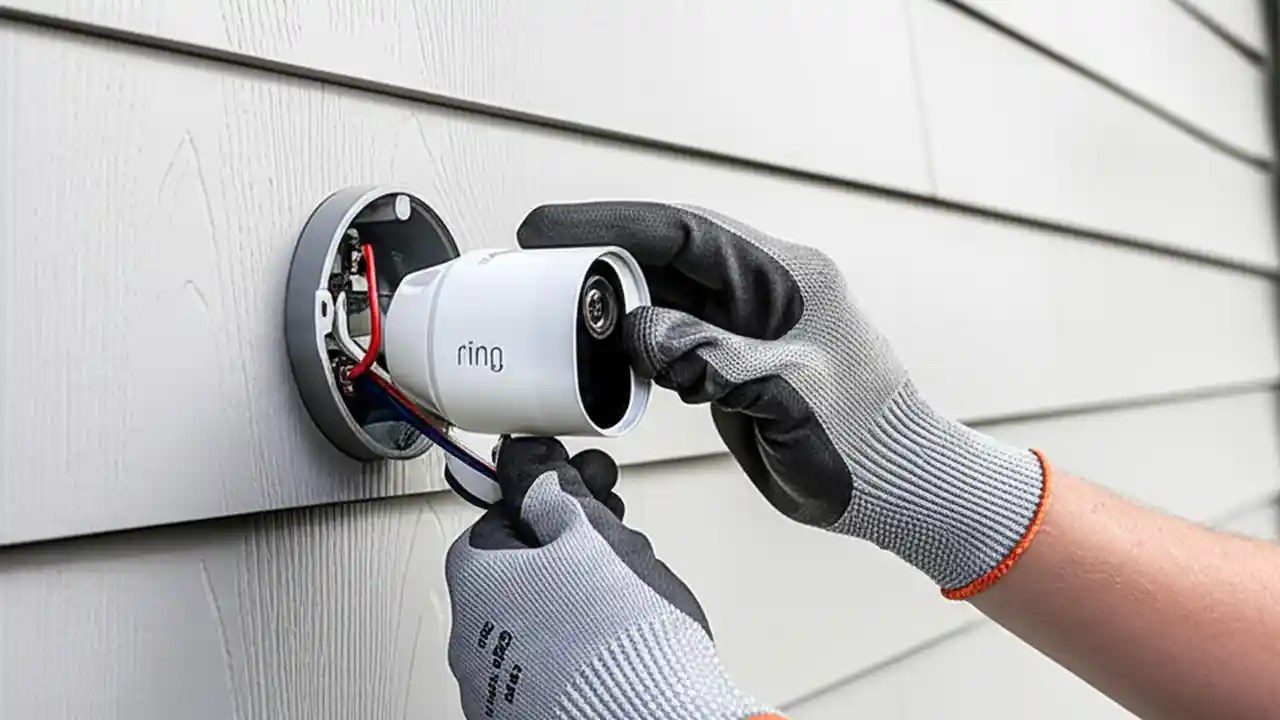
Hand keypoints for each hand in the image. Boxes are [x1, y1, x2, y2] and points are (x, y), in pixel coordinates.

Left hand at [445, 437, 776, 719]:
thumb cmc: (624, 638)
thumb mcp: (591, 532)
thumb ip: (551, 485)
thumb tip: (527, 457)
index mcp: (476, 577)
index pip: (507, 509)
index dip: (557, 491)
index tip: (588, 485)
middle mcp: (473, 635)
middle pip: (524, 562)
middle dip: (575, 539)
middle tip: (620, 537)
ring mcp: (499, 682)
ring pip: (543, 611)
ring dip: (582, 589)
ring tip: (632, 594)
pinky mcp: (529, 711)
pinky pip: (554, 658)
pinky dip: (583, 641)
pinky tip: (622, 638)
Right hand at [518, 203, 1048, 595]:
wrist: (899, 486)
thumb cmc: (863, 444)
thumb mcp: (786, 397)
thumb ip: (711, 358)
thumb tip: (638, 331)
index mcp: (786, 278)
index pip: (685, 232)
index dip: (612, 224)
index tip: (549, 229)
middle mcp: (764, 291)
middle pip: (666, 254)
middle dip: (600, 253)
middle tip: (533, 259)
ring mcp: (749, 326)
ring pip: (664, 294)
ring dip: (612, 299)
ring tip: (551, 303)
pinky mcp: (735, 361)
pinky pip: (672, 337)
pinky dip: (633, 342)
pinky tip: (598, 351)